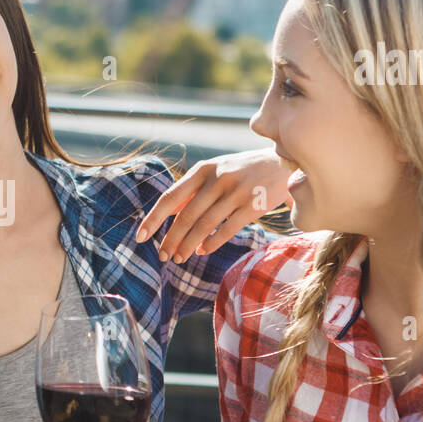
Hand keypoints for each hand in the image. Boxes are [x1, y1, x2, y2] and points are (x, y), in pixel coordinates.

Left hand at [134, 149, 293, 262]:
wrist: (282, 163)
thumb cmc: (240, 170)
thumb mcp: (214, 171)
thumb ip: (192, 189)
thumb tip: (167, 211)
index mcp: (202, 170)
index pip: (170, 197)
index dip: (153, 219)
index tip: (140, 237)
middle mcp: (217, 180)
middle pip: (186, 217)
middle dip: (171, 239)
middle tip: (163, 256)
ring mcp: (236, 193)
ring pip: (204, 226)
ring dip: (188, 245)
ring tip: (179, 258)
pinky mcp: (253, 206)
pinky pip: (226, 230)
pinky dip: (211, 243)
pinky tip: (202, 250)